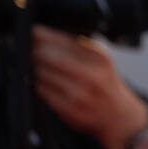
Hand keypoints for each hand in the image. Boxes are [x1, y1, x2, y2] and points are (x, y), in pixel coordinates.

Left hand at [31, 26, 147, 148]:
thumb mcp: (102, 60)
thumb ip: (81, 47)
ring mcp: (79, 93)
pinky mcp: (68, 109)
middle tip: (28, 48)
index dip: (43, 34)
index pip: (64, 40)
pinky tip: (41, 81)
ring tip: (34, 64)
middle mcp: (91, 74)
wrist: (119, 116)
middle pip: (49, 55)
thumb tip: (48, 35)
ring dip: (34, 68)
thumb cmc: (106, 84)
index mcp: (99, 57)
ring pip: (42, 73)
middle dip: (34, 50)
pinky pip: (42, 91)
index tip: (33, 32)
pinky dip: (37, 84)